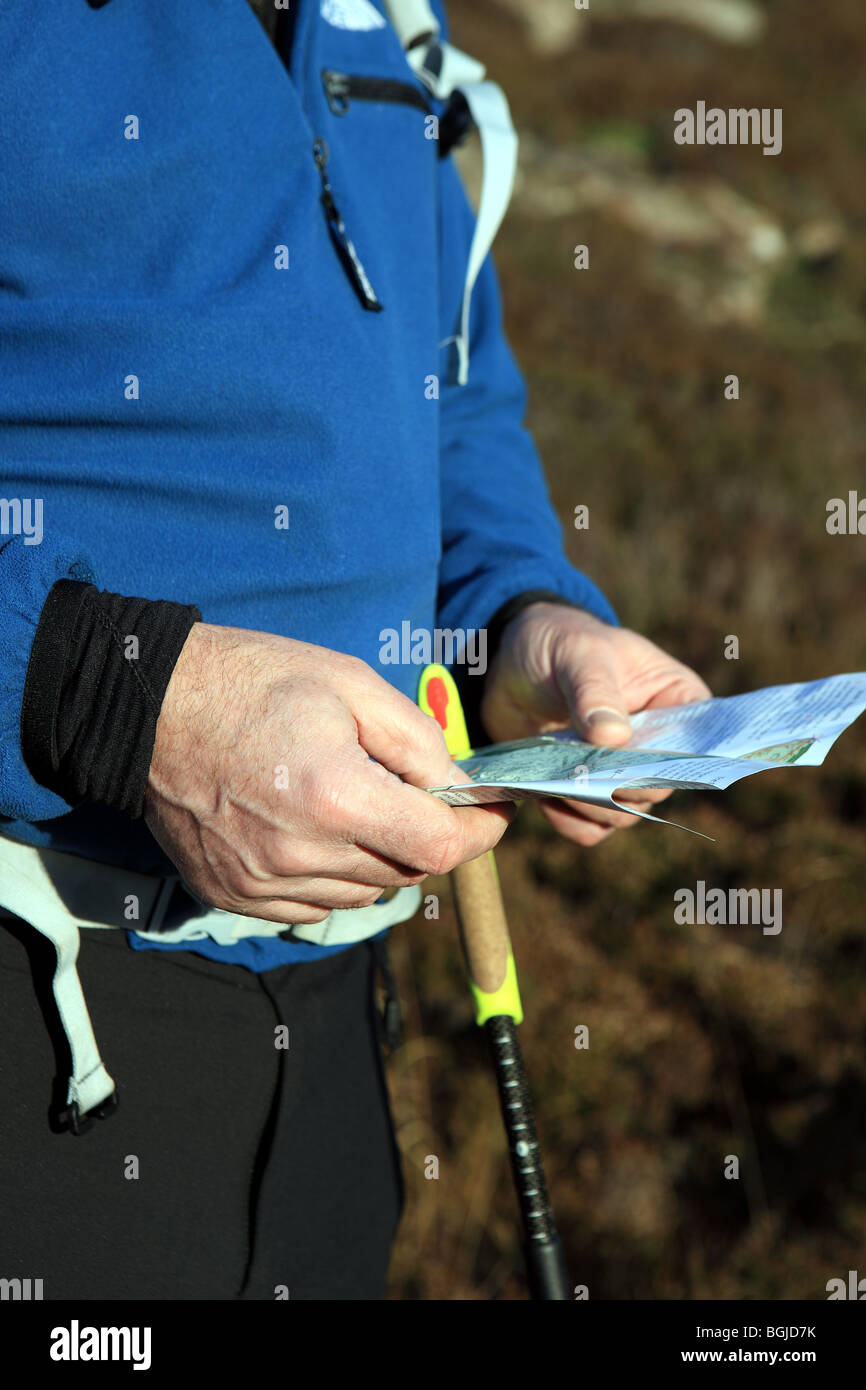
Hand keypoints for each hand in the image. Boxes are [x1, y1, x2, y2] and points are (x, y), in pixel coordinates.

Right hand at [145, 623, 511, 923]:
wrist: (149, 705)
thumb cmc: (253, 682)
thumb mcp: (351, 684)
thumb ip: (419, 742)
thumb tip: (460, 788)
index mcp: (336, 797)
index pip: (440, 848)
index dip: (479, 832)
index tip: (490, 812)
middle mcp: (300, 855)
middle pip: (405, 874)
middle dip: (427, 836)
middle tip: (418, 793)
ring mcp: (262, 884)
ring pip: (363, 895)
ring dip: (380, 858)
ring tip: (358, 804)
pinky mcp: (233, 896)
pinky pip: (313, 907)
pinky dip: (333, 877)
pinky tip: (315, 830)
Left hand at [479, 603, 711, 844]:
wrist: (509, 662)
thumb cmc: (559, 643)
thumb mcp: (579, 654)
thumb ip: (595, 692)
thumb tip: (614, 738)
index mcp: (677, 702)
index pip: (700, 744)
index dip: (679, 762)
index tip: (641, 763)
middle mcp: (658, 745)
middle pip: (659, 787)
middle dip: (622, 785)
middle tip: (586, 770)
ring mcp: (622, 772)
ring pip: (625, 814)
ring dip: (593, 806)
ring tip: (561, 778)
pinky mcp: (586, 792)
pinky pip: (590, 827)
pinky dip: (570, 820)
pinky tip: (548, 796)